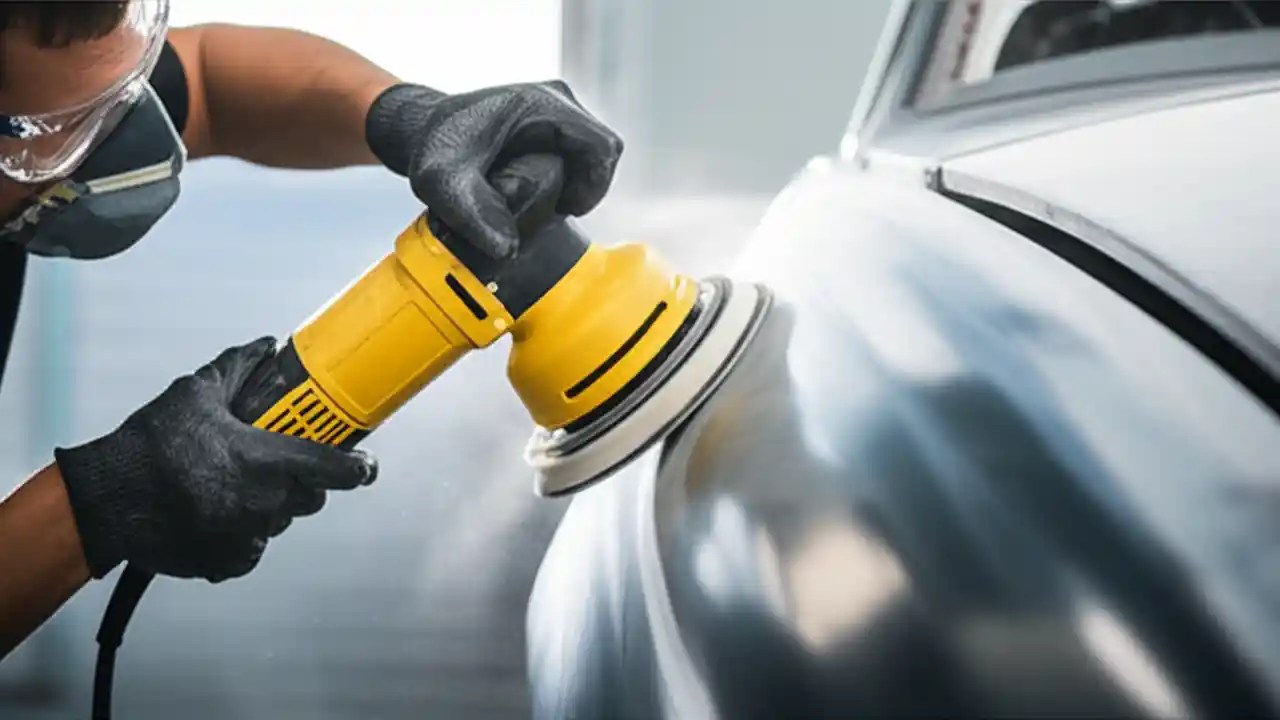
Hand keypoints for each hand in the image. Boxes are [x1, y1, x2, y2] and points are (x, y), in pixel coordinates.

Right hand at [55, 337, 377, 581]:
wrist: (108, 500)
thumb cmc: (151, 446)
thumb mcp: (196, 393)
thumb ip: (238, 368)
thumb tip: (265, 347)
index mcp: (269, 461)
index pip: (337, 469)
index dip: (358, 468)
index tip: (366, 466)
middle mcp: (267, 502)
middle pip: (310, 497)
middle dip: (301, 482)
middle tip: (274, 467)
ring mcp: (249, 536)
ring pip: (278, 521)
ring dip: (266, 506)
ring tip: (228, 487)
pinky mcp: (228, 562)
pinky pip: (251, 548)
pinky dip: (241, 534)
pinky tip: (214, 514)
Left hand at [365, 80, 622, 257]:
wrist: (424, 128)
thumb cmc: (435, 148)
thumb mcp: (441, 182)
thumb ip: (471, 213)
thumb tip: (507, 250)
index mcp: (540, 104)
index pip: (602, 146)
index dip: (594, 185)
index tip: (567, 208)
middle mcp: (556, 102)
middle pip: (597, 154)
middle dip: (578, 189)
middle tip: (550, 211)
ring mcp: (557, 112)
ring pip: (589, 159)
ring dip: (571, 187)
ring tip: (540, 204)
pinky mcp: (553, 127)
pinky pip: (578, 159)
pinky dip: (565, 182)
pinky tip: (537, 197)